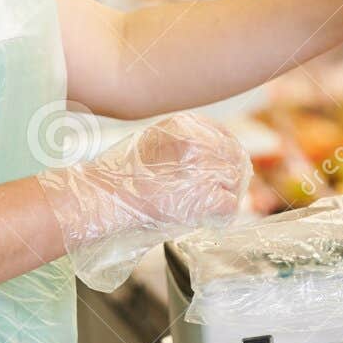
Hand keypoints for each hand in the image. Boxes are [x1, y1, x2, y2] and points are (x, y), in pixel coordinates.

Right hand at [37, 112, 249, 289]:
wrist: (107, 197)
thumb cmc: (119, 175)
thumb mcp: (149, 143)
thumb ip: (178, 144)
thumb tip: (204, 156)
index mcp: (185, 124)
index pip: (223, 136)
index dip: (227, 154)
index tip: (225, 166)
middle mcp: (200, 143)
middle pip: (234, 158)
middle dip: (231, 175)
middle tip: (223, 190)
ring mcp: (206, 170)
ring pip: (234, 181)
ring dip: (226, 195)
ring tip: (212, 207)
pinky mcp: (207, 197)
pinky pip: (230, 206)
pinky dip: (223, 215)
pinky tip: (210, 219)